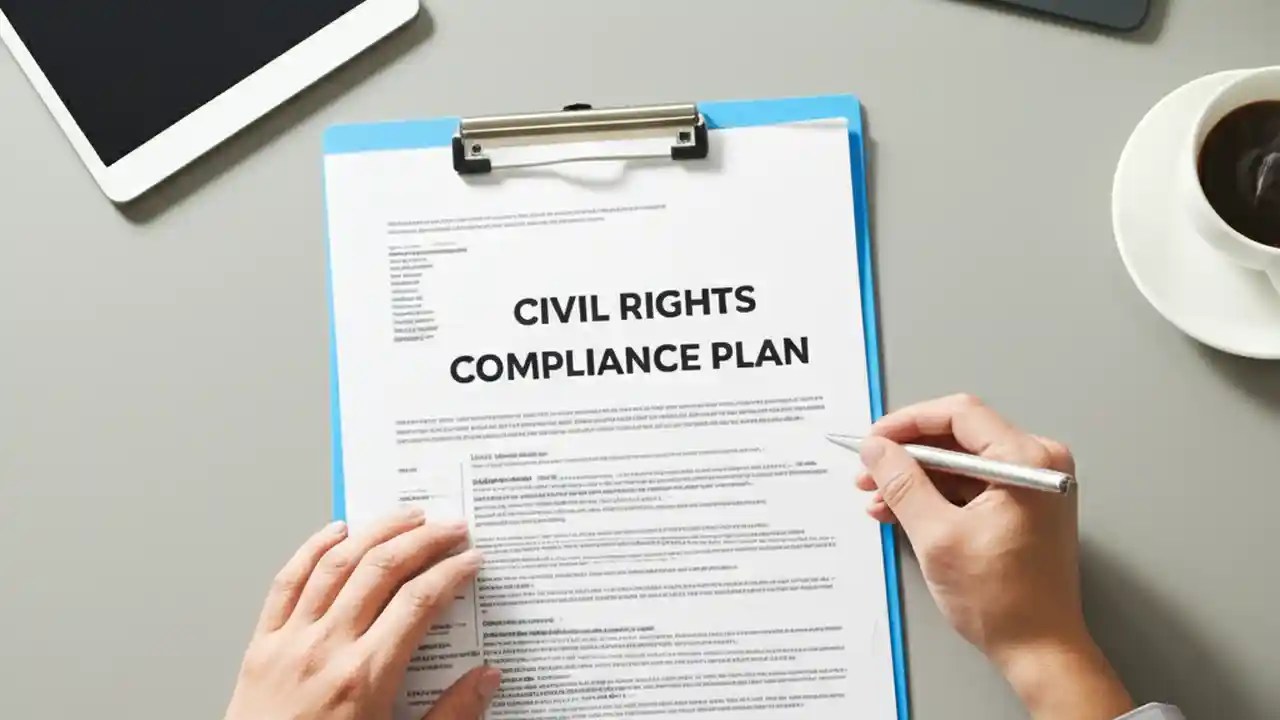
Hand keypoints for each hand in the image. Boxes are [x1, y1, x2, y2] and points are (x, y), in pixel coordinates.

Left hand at [225, 508, 500, 719]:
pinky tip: (336, 532)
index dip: (450, 573)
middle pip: (382, 570)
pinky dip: (313, 548)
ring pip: (337, 564)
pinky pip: (287, 581)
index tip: (470, 560)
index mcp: (365, 677)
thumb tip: (487, 679)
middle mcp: (327, 648)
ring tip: (406, 515)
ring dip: (376, 531)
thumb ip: (449, 715)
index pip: (418, 602)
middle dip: (423, 540)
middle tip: (450, 526)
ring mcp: (291, 641)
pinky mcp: (263, 643)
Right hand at [856, 394, 1131, 719]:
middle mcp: (1037, 463)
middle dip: (907, 455)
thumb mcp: (938, 537)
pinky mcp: (1023, 505)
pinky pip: (971, 485)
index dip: (907, 424)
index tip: (872, 441)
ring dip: (915, 478)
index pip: (959, 415)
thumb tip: (875, 449)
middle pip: (958, 437)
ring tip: (876, 497)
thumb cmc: (1003, 601)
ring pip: (960, 463)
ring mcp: (1032, 484)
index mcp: (1027, 461)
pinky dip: (935, 495)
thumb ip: (902, 484)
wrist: (1040, 650)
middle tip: (868, 471)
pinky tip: (900, 510)